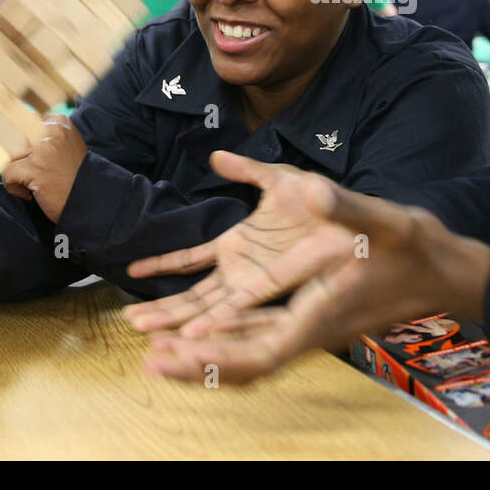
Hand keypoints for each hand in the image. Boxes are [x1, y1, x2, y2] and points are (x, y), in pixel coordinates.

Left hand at [1, 114, 86, 222]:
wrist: (88, 199)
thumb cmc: (73, 175)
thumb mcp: (65, 145)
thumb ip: (43, 135)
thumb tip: (9, 130)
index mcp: (59, 123)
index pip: (22, 120)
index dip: (16, 139)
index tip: (23, 155)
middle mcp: (51, 131)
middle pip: (12, 136)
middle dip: (12, 156)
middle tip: (22, 172)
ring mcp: (42, 149)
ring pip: (7, 154)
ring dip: (13, 171)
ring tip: (26, 183)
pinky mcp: (34, 168)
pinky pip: (7, 172)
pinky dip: (13, 186)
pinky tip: (28, 193)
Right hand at [123, 151, 353, 335]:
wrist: (360, 215)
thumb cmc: (323, 198)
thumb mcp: (281, 179)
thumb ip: (247, 170)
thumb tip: (215, 157)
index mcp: (240, 243)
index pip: (191, 259)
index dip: (163, 264)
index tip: (132, 271)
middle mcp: (243, 268)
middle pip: (195, 294)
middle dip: (164, 310)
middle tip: (129, 322)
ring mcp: (256, 280)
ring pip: (210, 306)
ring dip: (181, 320)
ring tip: (147, 333)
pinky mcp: (273, 285)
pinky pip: (239, 303)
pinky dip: (217, 316)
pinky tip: (194, 331)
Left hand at [141, 181, 489, 384]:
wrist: (440, 269)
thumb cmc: (413, 249)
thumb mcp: (382, 219)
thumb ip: (343, 205)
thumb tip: (312, 190)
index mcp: (318, 314)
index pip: (260, 353)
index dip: (216, 356)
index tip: (176, 351)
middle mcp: (305, 327)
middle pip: (241, 361)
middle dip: (194, 361)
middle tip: (147, 357)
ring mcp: (302, 321)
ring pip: (244, 348)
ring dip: (200, 346)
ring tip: (154, 341)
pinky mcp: (302, 309)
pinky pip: (254, 326)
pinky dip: (221, 325)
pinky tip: (194, 316)